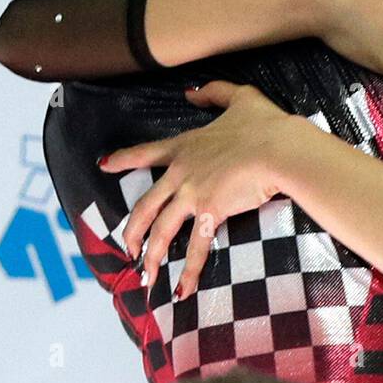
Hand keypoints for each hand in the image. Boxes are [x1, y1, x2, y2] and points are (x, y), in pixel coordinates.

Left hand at [99, 81, 313, 300]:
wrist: (280, 149)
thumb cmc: (265, 124)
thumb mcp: (240, 98)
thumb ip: (214, 93)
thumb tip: (191, 92)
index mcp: (186, 145)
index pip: (146, 153)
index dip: (123, 160)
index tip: (103, 166)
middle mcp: (182, 172)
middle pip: (146, 203)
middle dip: (132, 227)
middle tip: (125, 245)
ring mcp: (193, 195)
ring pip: (161, 229)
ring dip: (151, 254)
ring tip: (145, 273)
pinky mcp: (211, 214)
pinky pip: (197, 248)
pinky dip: (189, 271)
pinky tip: (182, 290)